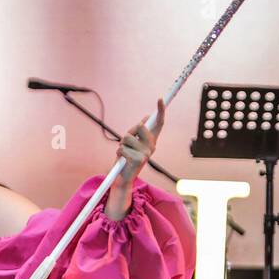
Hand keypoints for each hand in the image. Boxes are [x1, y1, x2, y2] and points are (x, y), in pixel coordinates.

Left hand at [106, 99, 163, 219]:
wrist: (122, 179)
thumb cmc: (126, 160)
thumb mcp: (132, 144)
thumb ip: (138, 132)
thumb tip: (146, 117)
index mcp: (152, 141)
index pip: (159, 124)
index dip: (160, 111)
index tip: (160, 99)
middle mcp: (152, 146)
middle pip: (139, 126)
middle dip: (129, 133)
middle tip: (126, 145)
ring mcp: (147, 153)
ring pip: (127, 137)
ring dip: (121, 145)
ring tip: (124, 155)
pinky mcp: (139, 159)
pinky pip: (122, 148)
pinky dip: (118, 153)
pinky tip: (123, 161)